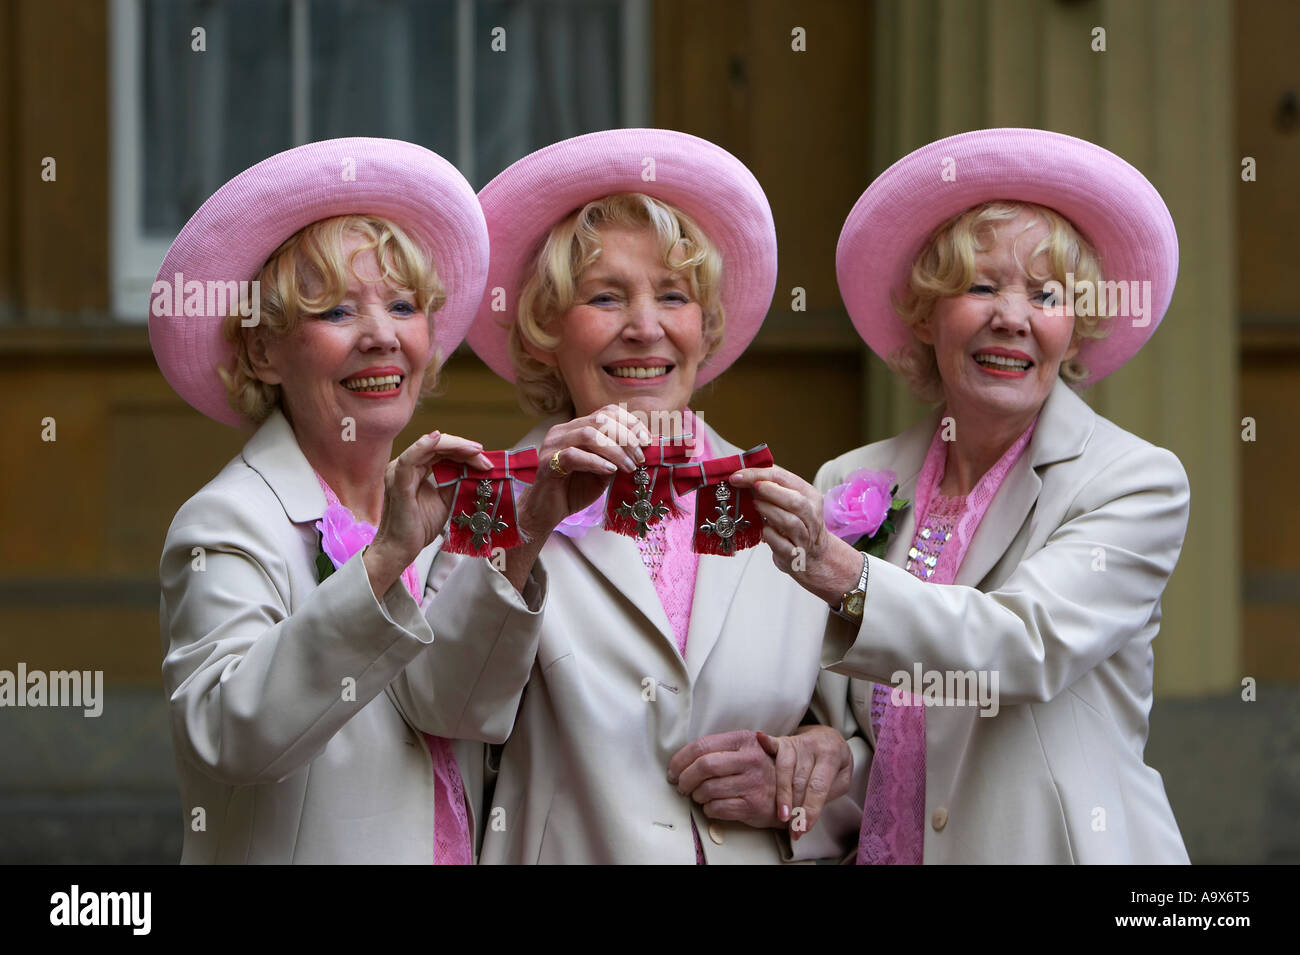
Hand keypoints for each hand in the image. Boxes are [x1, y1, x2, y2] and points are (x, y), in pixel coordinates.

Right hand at [365, 431, 490, 592]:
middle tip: (484, 456)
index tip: (485, 461)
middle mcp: (404, 466)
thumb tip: (473, 469)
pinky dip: (425, 446)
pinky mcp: (398, 482)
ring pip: (428, 447)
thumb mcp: (445, 500)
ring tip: (475, 451)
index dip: (463, 452)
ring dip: (454, 446)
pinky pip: (410, 459)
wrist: (401, 549)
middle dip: (463, 449)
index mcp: (414, 469)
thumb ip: (455, 482)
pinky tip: (439, 438)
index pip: (441, 452)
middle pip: (437, 446)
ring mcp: (398, 472)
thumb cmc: (419, 527)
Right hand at [514, 403, 651, 540]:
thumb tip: (643, 448)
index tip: (647, 440)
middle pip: (600, 420)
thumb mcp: (603, 470)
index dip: (630, 422)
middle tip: (640, 457)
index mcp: (576, 428)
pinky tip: (610, 471)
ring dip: (615, 450)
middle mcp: (563, 431)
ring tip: (629, 466)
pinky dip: (596, 462)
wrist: (548, 513)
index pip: (606, 412)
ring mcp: (553, 444)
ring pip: (589, 435)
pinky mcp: (548, 462)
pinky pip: (574, 455)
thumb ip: (617, 456)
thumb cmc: (575, 491)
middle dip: (626, 437)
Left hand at [667, 730, 778, 828]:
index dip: (681, 759)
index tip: (673, 770)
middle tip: (680, 786)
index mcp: (743, 740)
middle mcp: (750, 759)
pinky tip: (711, 806)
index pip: (702, 746)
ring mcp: (753, 783)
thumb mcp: (744, 750)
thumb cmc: (757, 770)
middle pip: (703, 766)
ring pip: (708, 789)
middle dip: (685, 778)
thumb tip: (680, 760)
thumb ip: (718, 749)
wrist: (788, 793)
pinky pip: (717, 808)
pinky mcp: (753, 806)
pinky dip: (708, 809)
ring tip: (698, 796)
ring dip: (696, 795)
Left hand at [728, 465, 862, 605]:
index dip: (759, 475)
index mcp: (810, 497)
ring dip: (769, 511)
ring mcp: (804, 537)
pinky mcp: (794, 555)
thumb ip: (774, 487)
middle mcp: (811, 516)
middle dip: (770, 492)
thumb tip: (744, 474)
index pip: (786, 479)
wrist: (814, 556)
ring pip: (789, 522)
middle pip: (795, 501)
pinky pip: (781, 544)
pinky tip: (763, 529)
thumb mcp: (792, 501)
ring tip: (755, 505)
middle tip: (752, 488)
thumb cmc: (797, 524)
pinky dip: (769, 534)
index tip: (738, 476)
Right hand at [757, 725, 853, 840]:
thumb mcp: (843, 778)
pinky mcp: (783, 740)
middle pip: (799, 781)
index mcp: (830, 755)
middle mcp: (813, 746)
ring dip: (781, 795)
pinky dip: (766, 742)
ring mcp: (796, 742)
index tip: (804, 827)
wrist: (828, 738)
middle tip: (794, 830)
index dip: (810, 809)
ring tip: (781, 816)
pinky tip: (759, 738)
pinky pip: (773, 743)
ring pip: (784, 769)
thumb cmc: (834, 763)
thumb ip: (830, 791)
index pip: (818, 786)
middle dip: (796, 809)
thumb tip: (809, 812)